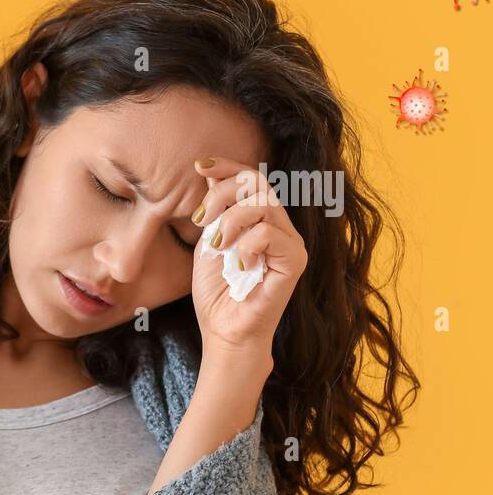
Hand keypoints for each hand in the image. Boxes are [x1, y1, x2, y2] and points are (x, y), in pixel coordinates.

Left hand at [190, 156, 306, 360]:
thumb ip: (215, 212)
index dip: (227, 166)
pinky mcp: (296, 260)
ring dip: (230, 222)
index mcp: (259, 220)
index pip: (251, 178)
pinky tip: (239, 266)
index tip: (199, 165)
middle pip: (257, 183)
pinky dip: (246, 246)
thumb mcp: (208, 243)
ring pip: (262, 204)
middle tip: (202, 220)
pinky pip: (269, 234)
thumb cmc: (217, 292)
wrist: (225, 330)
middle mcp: (279, 226)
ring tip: (218, 248)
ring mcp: (290, 242)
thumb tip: (209, 173)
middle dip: (222, 194)